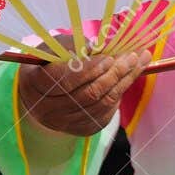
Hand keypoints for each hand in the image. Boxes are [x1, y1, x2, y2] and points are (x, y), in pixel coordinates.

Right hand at [18, 51, 147, 135]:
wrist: (45, 93)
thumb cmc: (51, 63)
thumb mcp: (55, 49)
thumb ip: (74, 46)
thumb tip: (99, 46)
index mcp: (34, 85)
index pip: (64, 81)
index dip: (89, 69)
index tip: (109, 56)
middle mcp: (47, 110)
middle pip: (88, 94)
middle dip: (114, 73)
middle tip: (132, 56)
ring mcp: (64, 123)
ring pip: (101, 104)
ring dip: (124, 81)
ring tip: (139, 61)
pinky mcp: (81, 129)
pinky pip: (106, 112)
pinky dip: (120, 92)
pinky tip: (130, 76)